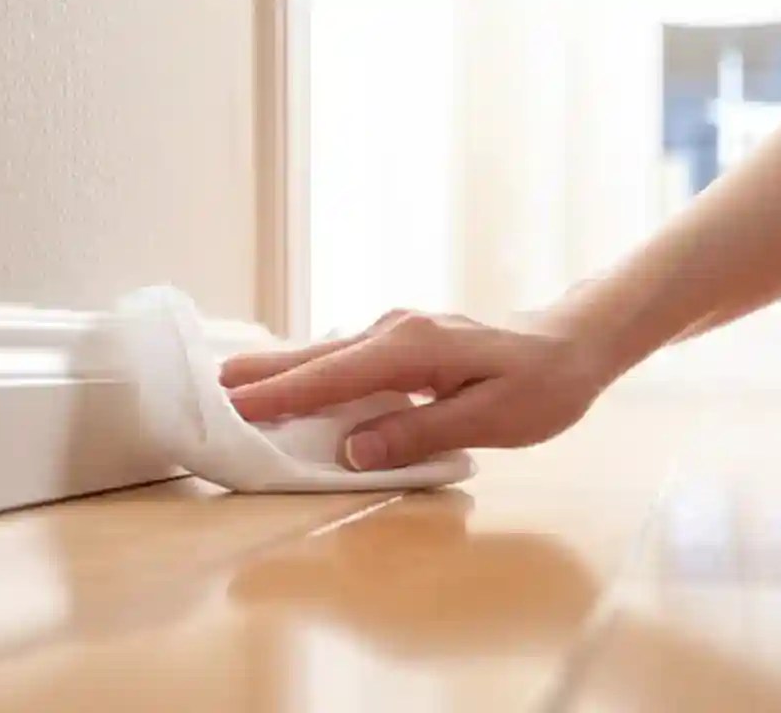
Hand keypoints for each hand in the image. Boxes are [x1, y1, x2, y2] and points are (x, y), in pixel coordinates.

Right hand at [220, 310, 613, 470]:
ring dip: (276, 369)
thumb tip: (352, 450)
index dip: (281, 396)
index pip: (330, 377)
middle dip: (259, 374)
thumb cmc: (543, 384)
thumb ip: (421, 432)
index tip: (233, 408)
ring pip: (322, 352)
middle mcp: (392, 331)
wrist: (574, 341)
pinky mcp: (399, 341)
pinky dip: (305, 368)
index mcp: (411, 348)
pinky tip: (286, 379)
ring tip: (228, 382)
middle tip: (206, 388)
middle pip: (313, 355)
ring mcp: (394, 331)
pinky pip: (340, 356)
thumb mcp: (493, 418)